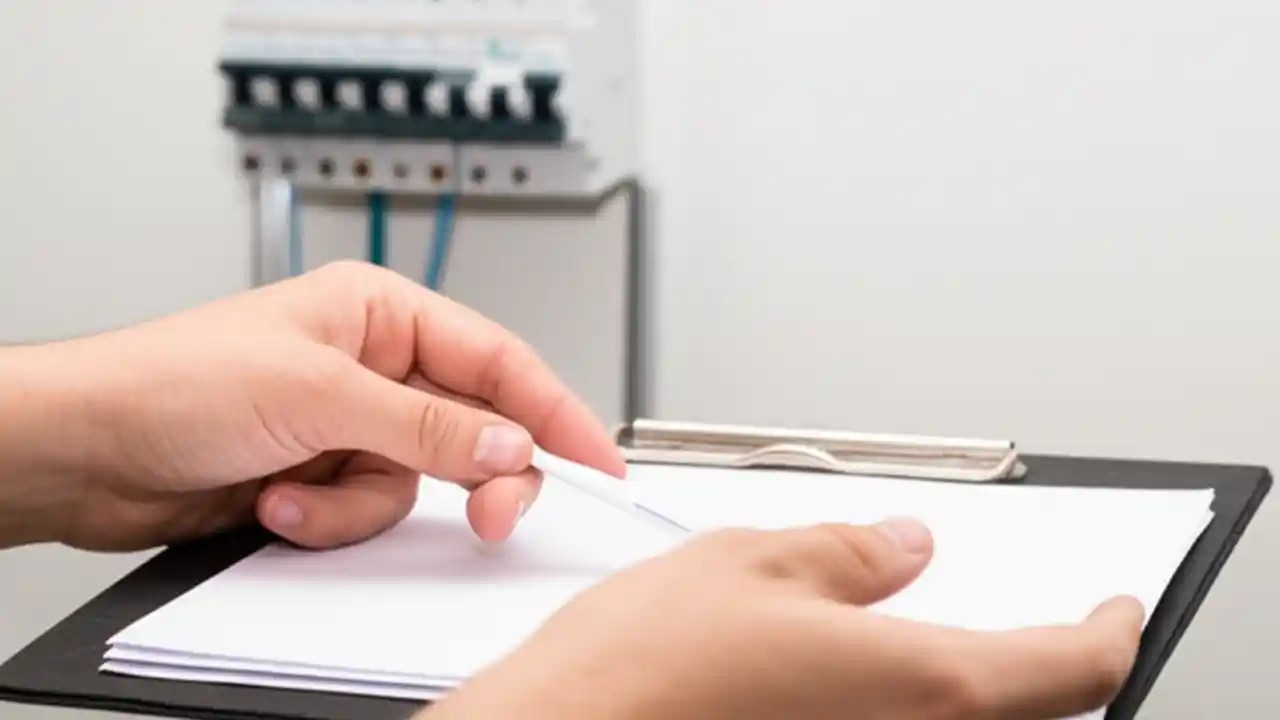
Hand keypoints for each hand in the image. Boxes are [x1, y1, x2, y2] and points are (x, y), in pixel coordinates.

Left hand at [0, 261, 623, 550]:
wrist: (91, 450)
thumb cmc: (177, 382)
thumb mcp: (321, 396)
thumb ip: (430, 425)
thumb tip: (513, 443)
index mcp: (381, 312)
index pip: (498, 359)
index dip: (556, 409)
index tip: (600, 459)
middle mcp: (374, 365)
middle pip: (473, 426)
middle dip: (472, 474)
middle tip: (493, 515)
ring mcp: (350, 424)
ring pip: (420, 482)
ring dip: (361, 503)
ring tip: (301, 488)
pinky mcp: (324, 475)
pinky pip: (369, 512)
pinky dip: (326, 519)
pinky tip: (275, 500)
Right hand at [426, 520, 1143, 719]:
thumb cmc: (639, 668)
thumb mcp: (752, 563)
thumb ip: (849, 554)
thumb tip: (899, 550)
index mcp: (915, 686)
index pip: (1070, 668)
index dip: (1107, 629)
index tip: (1112, 603)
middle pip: (1024, 708)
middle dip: (1036, 653)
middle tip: (1017, 604)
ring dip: (966, 676)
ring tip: (920, 619)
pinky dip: (900, 697)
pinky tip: (854, 661)